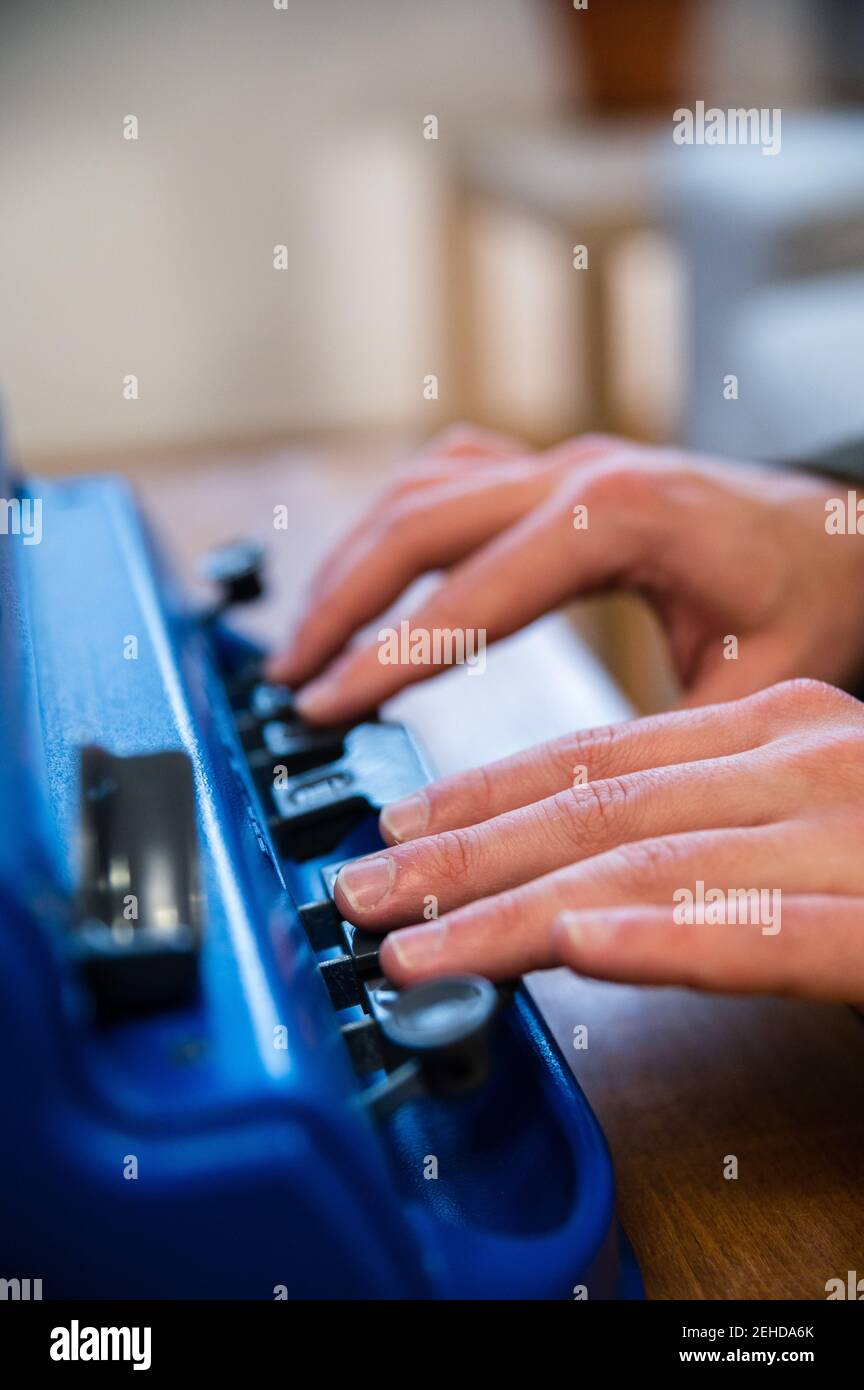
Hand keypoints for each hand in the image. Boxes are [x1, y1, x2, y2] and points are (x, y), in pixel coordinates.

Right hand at [268, 427, 863, 722]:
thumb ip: (663, 744)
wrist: (850, 535)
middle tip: (284, 683)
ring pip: (422, 491)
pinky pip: (450, 479)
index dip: (386, 652)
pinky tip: (369, 577)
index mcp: (622, 515)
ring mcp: (565, 462)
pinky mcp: (558, 472)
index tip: (322, 706)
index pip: (470, 585)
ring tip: (304, 641)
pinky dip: (394, 529)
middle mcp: (581, 470)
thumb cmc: (816, 599)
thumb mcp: (761, 684)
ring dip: (352, 562)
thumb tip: (574, 817)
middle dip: (340, 605)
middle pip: (419, 522)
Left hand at [330, 680, 863, 1001]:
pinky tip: (576, 949)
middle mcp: (803, 762)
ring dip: (515, 910)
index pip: (598, 756)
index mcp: (778, 726)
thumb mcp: (812, 810)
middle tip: (362, 894)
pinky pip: (765, 934)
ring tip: (418, 948)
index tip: (398, 829)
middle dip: (462, 856)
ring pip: (649, 867)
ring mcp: (851, 834)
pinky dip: (662, 941)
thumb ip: (709, 825)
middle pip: (599, 807)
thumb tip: (581, 875)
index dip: (483, 797)